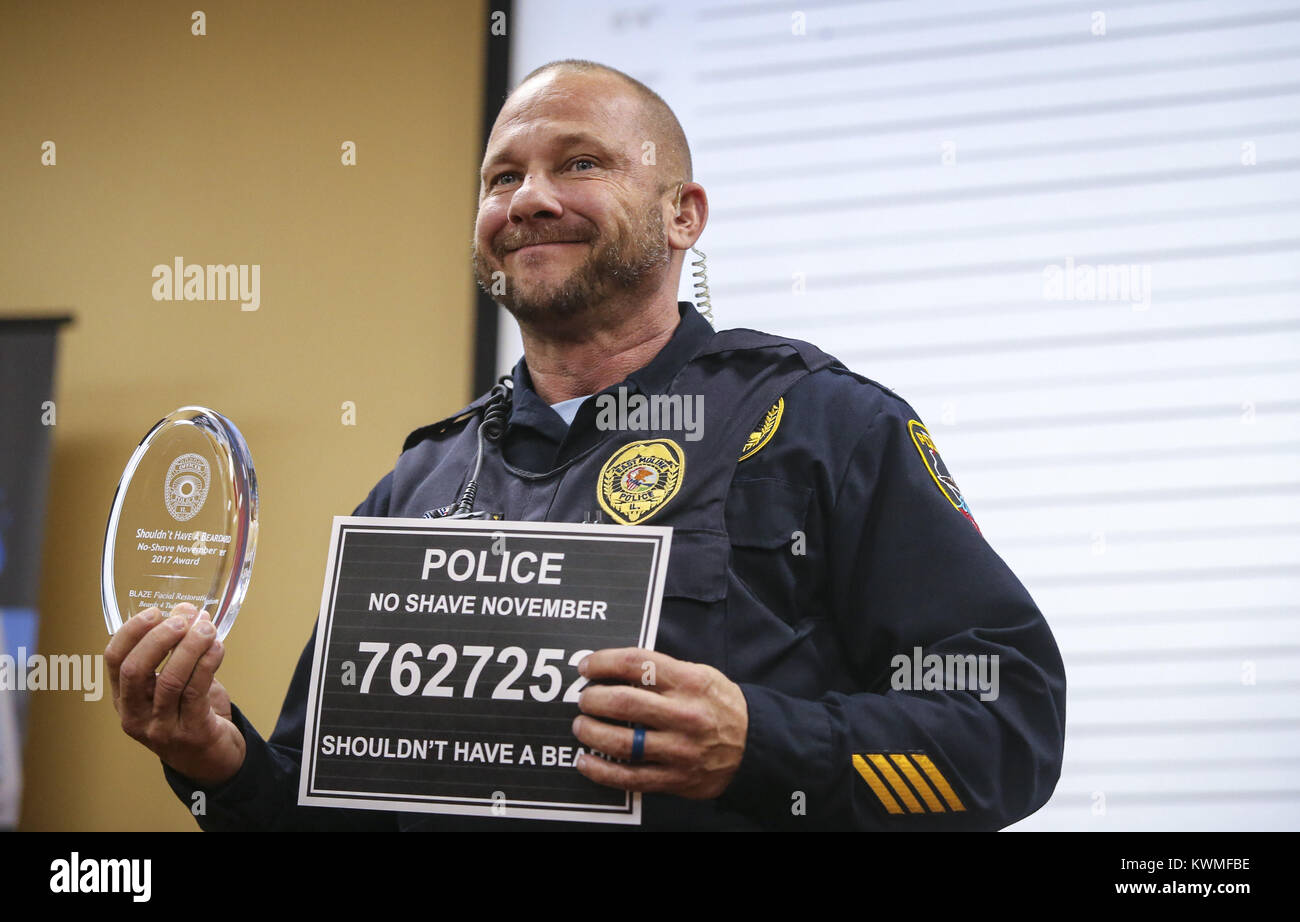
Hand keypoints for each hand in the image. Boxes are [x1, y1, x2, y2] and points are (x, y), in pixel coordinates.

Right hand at [104, 602, 244, 786]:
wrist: (212, 760)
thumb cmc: (191, 715)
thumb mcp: (177, 681)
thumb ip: (180, 648)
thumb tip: (187, 609)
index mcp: (125, 699)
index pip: (114, 660)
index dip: (132, 632)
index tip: (155, 611)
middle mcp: (135, 716)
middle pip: (135, 670)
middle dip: (160, 638)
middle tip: (183, 619)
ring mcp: (161, 728)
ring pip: (170, 680)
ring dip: (190, 647)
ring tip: (207, 628)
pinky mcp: (190, 733)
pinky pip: (196, 691)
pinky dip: (208, 663)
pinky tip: (217, 647)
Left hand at [571, 648, 747, 798]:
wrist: (754, 746)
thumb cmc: (720, 705)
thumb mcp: (700, 675)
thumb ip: (662, 671)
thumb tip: (613, 668)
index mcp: (689, 681)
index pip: (635, 663)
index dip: (602, 662)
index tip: (586, 666)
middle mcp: (684, 714)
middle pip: (623, 703)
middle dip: (592, 699)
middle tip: (583, 699)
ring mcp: (679, 749)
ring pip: (622, 743)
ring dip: (592, 733)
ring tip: (581, 726)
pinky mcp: (675, 778)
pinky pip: (630, 777)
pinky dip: (601, 771)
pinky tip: (586, 761)